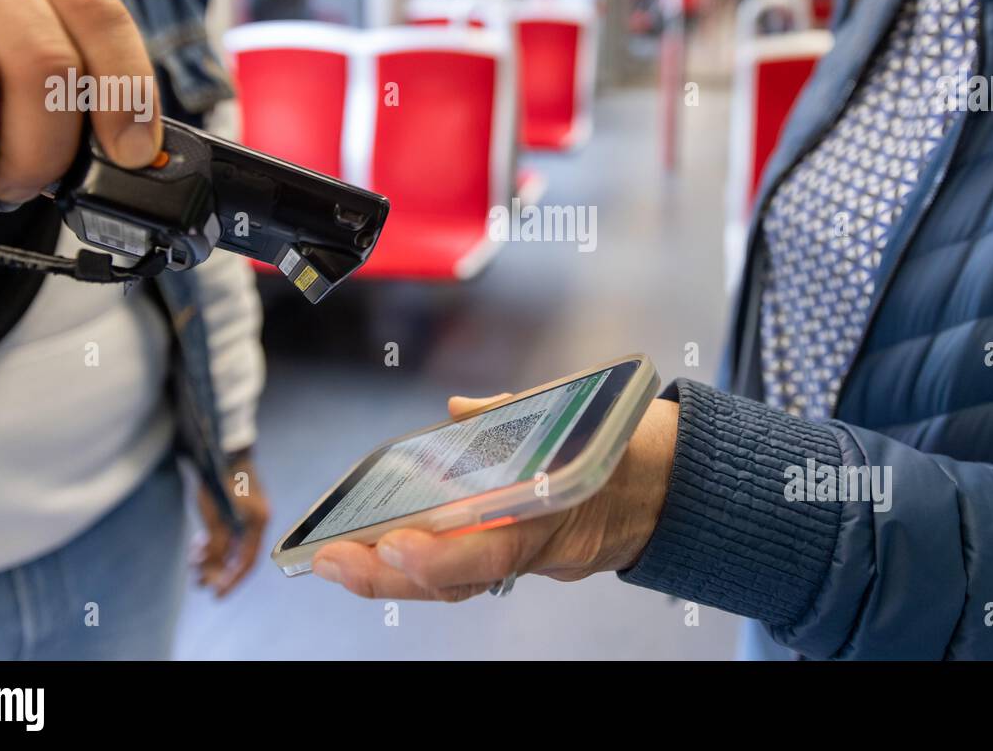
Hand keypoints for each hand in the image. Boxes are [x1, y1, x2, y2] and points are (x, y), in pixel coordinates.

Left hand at [194, 453, 270, 596]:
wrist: (221, 446)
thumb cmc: (220, 479)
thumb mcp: (215, 516)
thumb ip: (218, 545)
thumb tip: (215, 569)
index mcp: (258, 522)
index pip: (247, 561)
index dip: (231, 580)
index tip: (216, 595)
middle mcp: (256, 520)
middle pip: (238, 555)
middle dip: (217, 570)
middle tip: (198, 582)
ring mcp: (247, 513)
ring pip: (230, 545)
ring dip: (212, 557)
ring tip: (194, 563)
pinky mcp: (237, 507)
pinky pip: (227, 533)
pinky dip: (213, 542)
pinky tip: (199, 546)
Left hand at [311, 394, 678, 601]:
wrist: (660, 490)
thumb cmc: (614, 449)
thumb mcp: (575, 418)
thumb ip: (511, 415)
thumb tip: (457, 409)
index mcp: (555, 514)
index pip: (491, 550)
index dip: (440, 557)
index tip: (393, 544)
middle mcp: (534, 549)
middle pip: (454, 581)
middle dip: (389, 575)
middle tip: (332, 559)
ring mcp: (521, 560)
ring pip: (449, 584)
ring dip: (388, 574)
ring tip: (334, 558)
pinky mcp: (509, 557)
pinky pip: (457, 571)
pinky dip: (412, 564)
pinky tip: (367, 549)